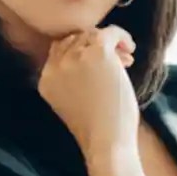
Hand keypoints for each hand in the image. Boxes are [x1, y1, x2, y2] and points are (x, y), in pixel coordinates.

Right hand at [36, 26, 138, 157]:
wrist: (106, 142)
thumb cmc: (96, 130)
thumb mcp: (71, 104)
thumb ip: (70, 81)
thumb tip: (92, 57)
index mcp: (45, 80)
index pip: (58, 50)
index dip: (80, 51)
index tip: (99, 63)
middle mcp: (56, 66)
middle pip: (74, 39)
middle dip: (94, 45)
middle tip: (116, 59)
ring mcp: (74, 58)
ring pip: (92, 34)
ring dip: (110, 44)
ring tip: (126, 58)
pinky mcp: (97, 53)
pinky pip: (110, 32)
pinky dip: (122, 37)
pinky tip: (131, 49)